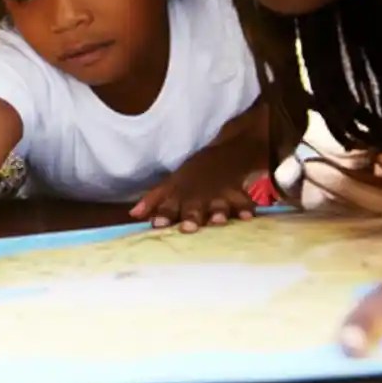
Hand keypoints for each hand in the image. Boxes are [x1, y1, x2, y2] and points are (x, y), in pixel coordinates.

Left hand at [129, 151, 256, 233]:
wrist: (226, 154)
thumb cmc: (193, 174)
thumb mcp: (171, 182)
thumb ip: (153, 199)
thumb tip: (133, 214)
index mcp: (180, 194)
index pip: (168, 205)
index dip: (163, 214)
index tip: (157, 224)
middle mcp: (198, 196)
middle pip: (193, 209)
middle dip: (190, 218)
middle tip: (188, 228)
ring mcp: (219, 195)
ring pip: (218, 205)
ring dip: (218, 213)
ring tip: (218, 221)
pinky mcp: (238, 194)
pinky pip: (243, 202)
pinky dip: (246, 208)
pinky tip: (248, 217)